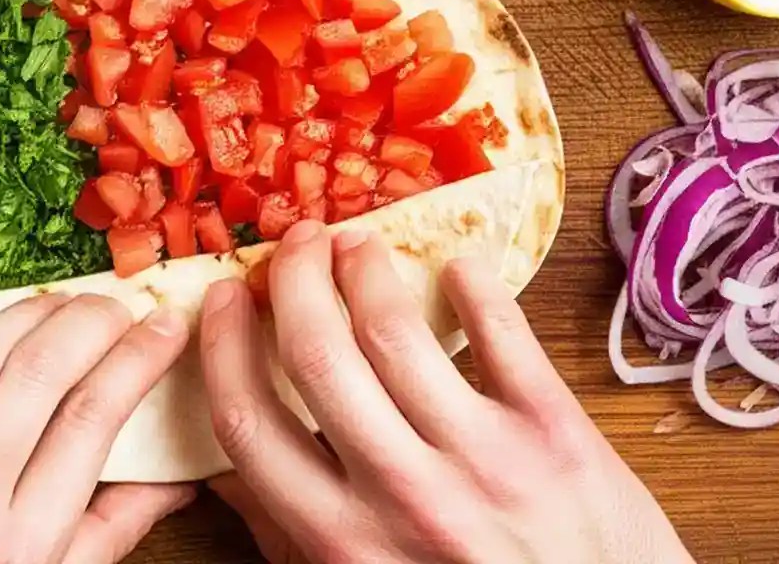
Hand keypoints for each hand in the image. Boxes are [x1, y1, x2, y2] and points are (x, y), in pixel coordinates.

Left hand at [0, 294, 194, 563]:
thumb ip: (108, 533)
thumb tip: (176, 479)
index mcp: (15, 546)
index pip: (93, 417)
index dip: (137, 358)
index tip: (164, 326)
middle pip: (39, 372)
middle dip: (91, 322)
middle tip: (116, 307)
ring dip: (25, 315)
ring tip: (59, 307)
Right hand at [200, 221, 693, 563]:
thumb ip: (291, 536)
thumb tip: (225, 470)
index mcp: (343, 540)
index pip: (251, 421)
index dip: (225, 345)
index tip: (223, 299)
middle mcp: (404, 495)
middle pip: (317, 355)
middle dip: (293, 281)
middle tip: (295, 244)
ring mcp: (483, 459)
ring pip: (397, 332)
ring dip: (366, 269)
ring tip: (357, 244)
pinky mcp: (555, 432)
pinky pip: (503, 334)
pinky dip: (474, 286)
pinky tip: (456, 268)